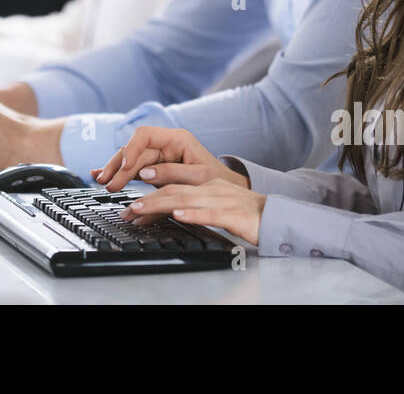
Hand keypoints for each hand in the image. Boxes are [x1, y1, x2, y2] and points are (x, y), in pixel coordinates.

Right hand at [92, 126, 249, 191]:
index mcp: (176, 139)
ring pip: (129, 158)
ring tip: (102, 182)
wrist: (224, 189)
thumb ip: (172, 173)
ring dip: (114, 170)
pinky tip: (102, 175)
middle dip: (118, 165)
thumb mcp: (198, 176)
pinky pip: (132, 168)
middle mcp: (164, 144)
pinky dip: (118, 173)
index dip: (131, 150)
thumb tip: (145, 174)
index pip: (144, 136)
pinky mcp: (154, 168)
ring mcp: (158, 156)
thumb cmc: (216, 180)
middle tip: (108, 183)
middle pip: (133, 149)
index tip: (125, 168)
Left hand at [121, 178, 267, 245]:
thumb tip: (170, 213)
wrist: (276, 216)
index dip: (149, 196)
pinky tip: (179, 215)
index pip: (172, 187)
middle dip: (147, 201)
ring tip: (140, 209)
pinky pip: (210, 213)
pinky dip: (192, 214)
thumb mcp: (216, 206)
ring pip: (186, 199)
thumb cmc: (246, 214)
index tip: (131, 207)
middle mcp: (211, 190)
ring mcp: (222, 200)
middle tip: (127, 210)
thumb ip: (195, 207)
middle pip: (173, 191)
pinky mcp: (234, 215)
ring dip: (160, 205)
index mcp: (206, 186)